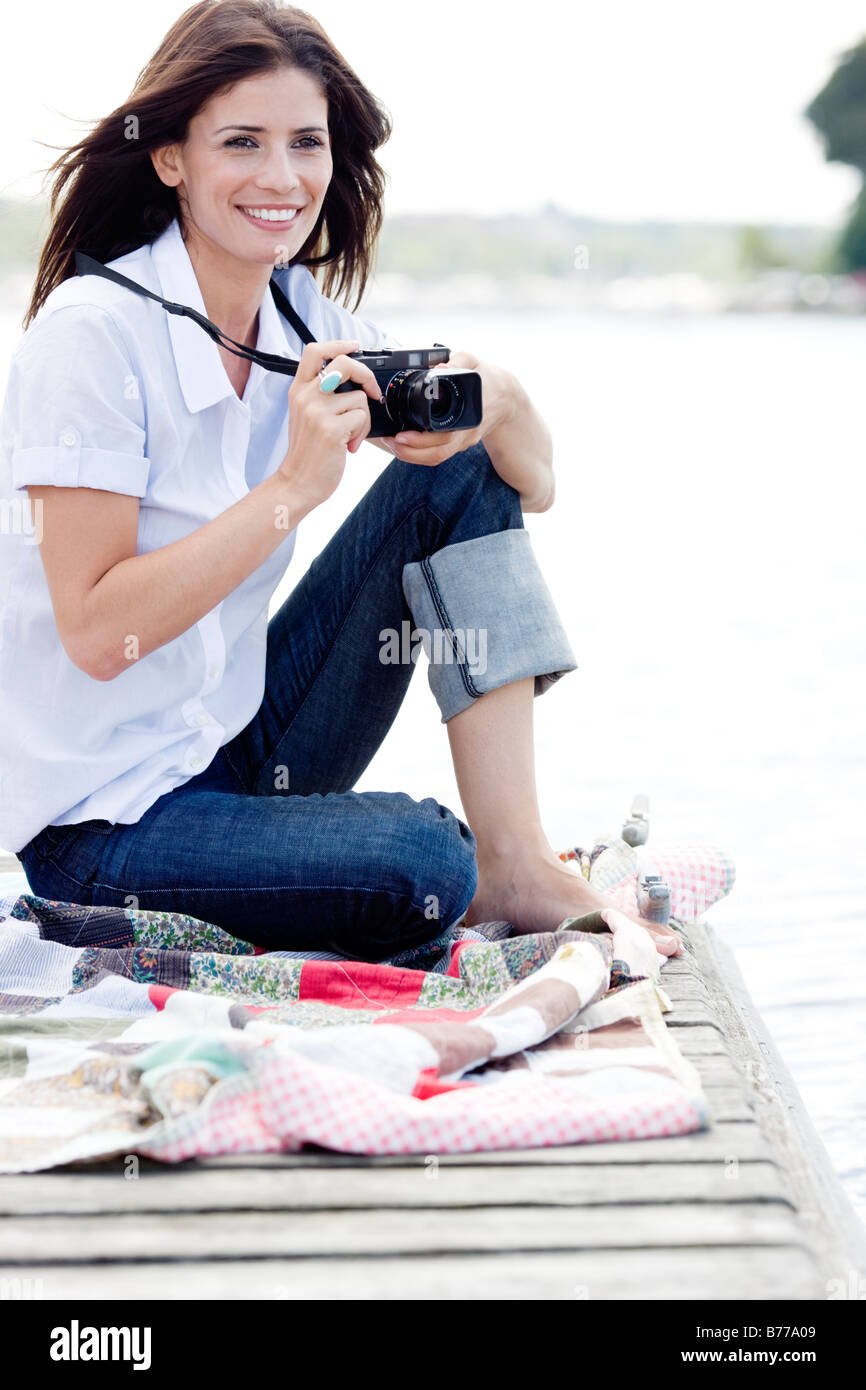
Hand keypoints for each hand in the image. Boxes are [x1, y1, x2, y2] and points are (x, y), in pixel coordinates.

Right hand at [277, 340, 382, 509]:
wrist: (299, 482)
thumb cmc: (308, 451)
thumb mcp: (306, 415)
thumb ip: (322, 394)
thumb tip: (354, 380)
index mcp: (299, 390)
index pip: (315, 351)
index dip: (338, 344)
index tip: (355, 346)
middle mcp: (306, 396)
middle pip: (344, 363)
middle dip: (366, 375)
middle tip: (371, 391)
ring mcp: (317, 412)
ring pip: (359, 397)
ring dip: (363, 419)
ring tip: (350, 435)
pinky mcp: (331, 429)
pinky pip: (361, 418)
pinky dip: (362, 434)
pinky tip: (349, 445)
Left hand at [381, 351, 514, 465]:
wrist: (506, 398)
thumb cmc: (488, 380)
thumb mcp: (474, 362)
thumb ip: (457, 360)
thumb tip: (438, 366)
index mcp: (470, 415)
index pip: (445, 434)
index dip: (422, 440)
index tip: (402, 434)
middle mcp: (466, 432)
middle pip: (437, 453)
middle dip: (409, 451)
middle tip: (390, 440)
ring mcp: (463, 442)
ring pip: (436, 458)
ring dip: (411, 455)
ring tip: (393, 444)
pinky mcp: (458, 444)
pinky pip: (438, 455)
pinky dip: (419, 454)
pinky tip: (404, 446)